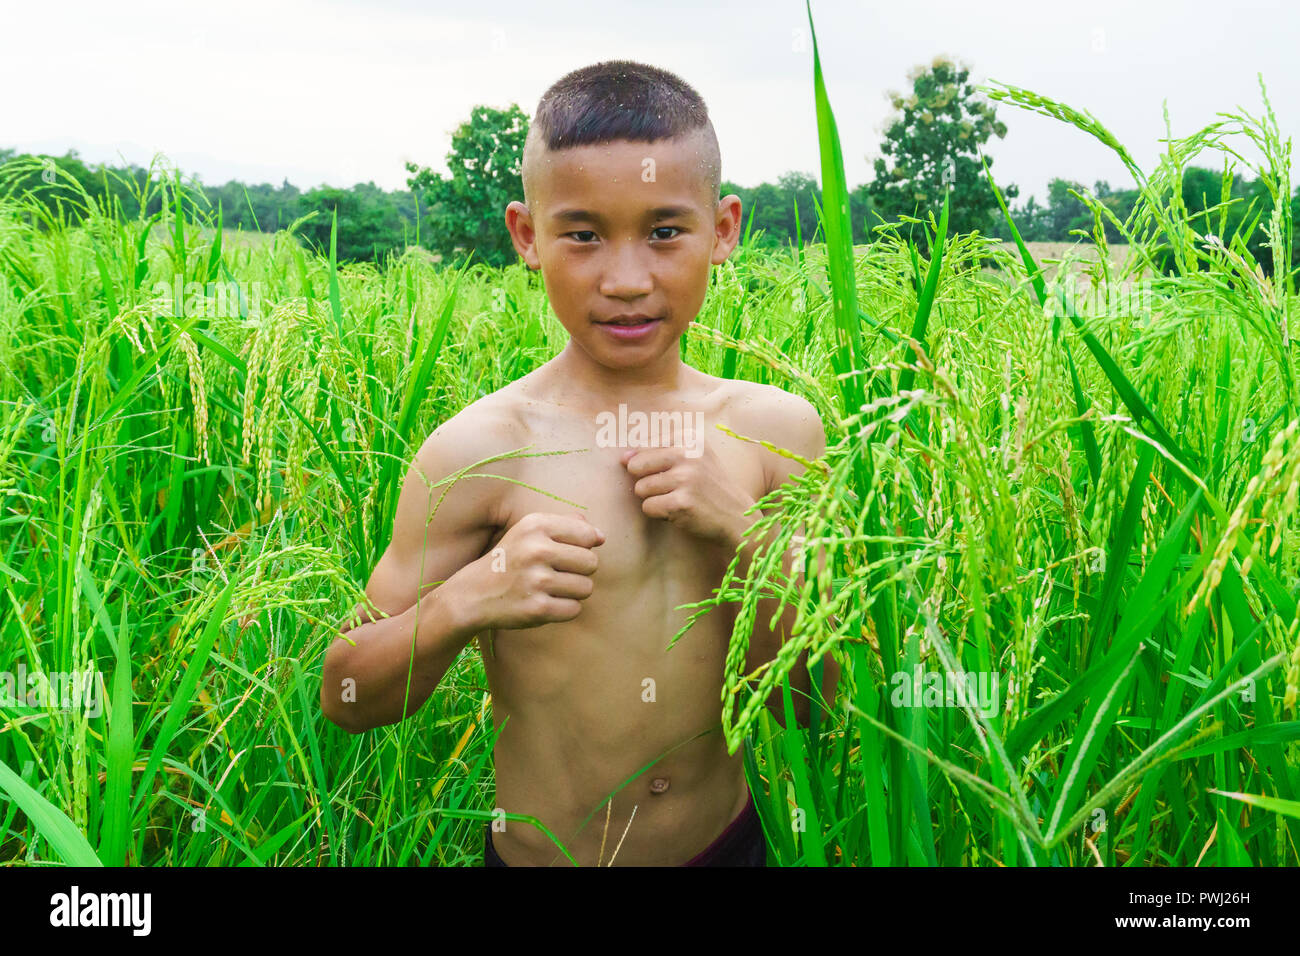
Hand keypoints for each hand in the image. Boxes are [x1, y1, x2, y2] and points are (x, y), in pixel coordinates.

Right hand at [449, 512, 603, 630]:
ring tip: (551, 588)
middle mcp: (536, 550)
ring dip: (573, 591)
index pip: (588, 535)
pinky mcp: (537, 609)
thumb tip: (600, 536)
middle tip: (558, 573)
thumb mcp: (530, 531)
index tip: (567, 553)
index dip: (584, 547)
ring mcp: (536, 581)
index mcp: (536, 525)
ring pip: (586, 588)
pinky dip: (564, 609)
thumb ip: (566, 525)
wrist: (474, 594)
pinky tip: (545, 602)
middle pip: (592, 563)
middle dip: (580, 571)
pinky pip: (574, 609)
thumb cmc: (512, 560)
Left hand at [619, 420, 755, 546]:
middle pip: (636, 465)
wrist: (736, 514)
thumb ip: (657, 451)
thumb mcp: (693, 456)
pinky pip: (648, 507)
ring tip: (677, 499)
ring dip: (654, 499)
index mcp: (688, 436)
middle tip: (670, 488)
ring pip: (640, 489)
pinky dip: (659, 514)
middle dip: (646, 481)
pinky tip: (679, 511)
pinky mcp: (682, 502)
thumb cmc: (707, 485)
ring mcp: (686, 478)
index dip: (648, 464)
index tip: (672, 472)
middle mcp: (688, 453)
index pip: (642, 446)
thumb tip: (622, 458)